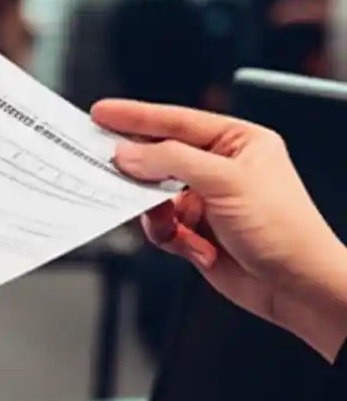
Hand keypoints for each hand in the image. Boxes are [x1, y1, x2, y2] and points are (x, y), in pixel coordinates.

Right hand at [93, 99, 346, 360]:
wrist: (296, 287)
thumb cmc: (283, 230)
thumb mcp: (225, 181)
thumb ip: (171, 161)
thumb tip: (128, 154)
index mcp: (238, 142)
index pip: (178, 121)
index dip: (137, 117)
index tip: (102, 113)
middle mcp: (220, 168)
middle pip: (160, 158)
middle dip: (140, 172)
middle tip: (106, 167)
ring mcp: (207, 201)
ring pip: (153, 198)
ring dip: (159, 216)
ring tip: (175, 228)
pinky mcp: (196, 232)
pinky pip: (160, 227)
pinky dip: (171, 238)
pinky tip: (196, 249)